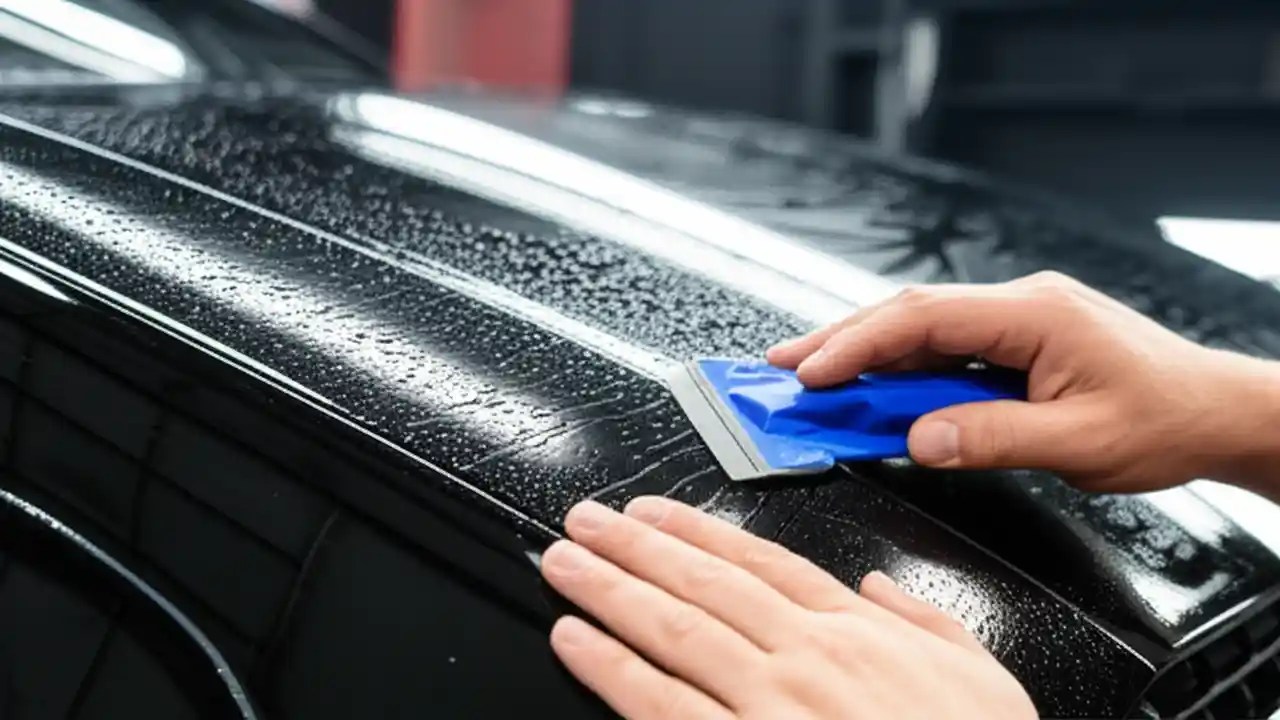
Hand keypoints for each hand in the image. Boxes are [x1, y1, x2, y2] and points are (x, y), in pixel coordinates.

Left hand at [541, 497, 1035, 719]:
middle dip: (635, 547)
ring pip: (673, 632)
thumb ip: (925, 619)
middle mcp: (803, 659)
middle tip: (584, 520)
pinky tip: (578, 643)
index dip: (697, 531)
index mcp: (855, 633)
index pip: (760, 563)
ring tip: (565, 563)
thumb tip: (879, 585)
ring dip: (610, 592)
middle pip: (702, 584)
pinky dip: (614, 671)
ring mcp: (770, 707)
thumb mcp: (982, 675)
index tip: (650, 511)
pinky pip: (664, 708)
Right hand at [767, 271, 1279, 495]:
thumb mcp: (1079, 443)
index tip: (811, 372)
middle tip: (783, 367)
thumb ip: (992, 438)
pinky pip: (946, 349)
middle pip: (909, 314)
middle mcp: (1020, 305)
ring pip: (922, 329)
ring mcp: (1017, 320)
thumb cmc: (1164, 418)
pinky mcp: (1017, 341)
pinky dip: (902, 369)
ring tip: (812, 378)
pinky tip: (873, 389)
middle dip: (841, 340)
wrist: (1216, 410)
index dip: (858, 343)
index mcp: (1033, 314)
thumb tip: (919, 440)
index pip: (924, 318)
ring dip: (867, 354)